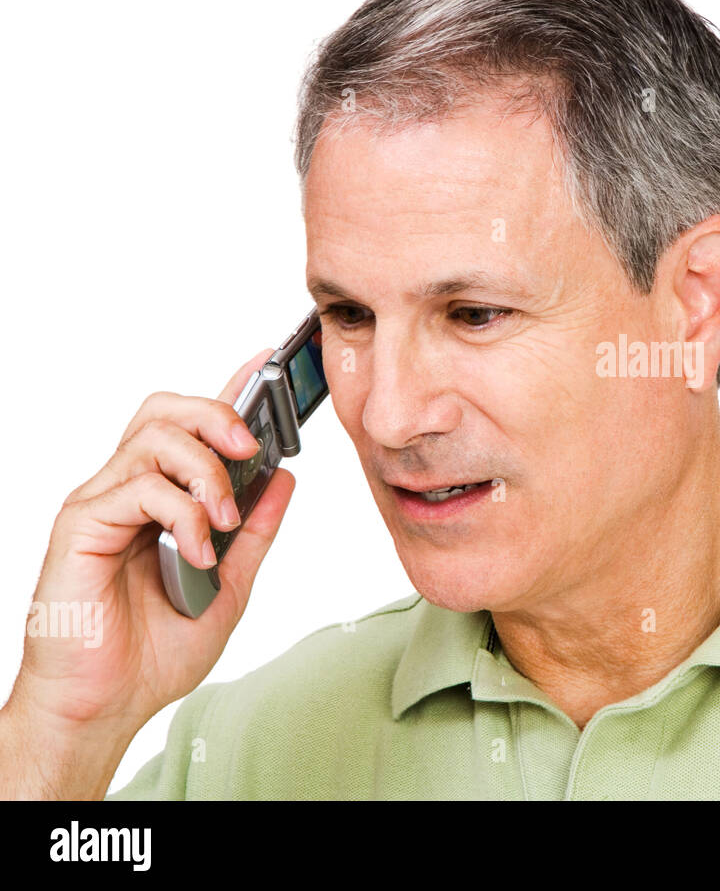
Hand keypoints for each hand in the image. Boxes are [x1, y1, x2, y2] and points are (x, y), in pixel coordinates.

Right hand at [1, 349, 295, 796]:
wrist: (105, 706)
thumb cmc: (153, 652)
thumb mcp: (230, 585)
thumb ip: (255, 531)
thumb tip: (285, 478)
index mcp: (161, 500)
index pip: (192, 428)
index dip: (228, 391)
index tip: (266, 365)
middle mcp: (127, 491)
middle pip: (165, 411)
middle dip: (217, 414)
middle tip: (251, 447)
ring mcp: (102, 505)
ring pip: (153, 439)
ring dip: (205, 470)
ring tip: (223, 519)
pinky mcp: (81, 526)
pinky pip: (136, 488)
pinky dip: (181, 514)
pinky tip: (196, 553)